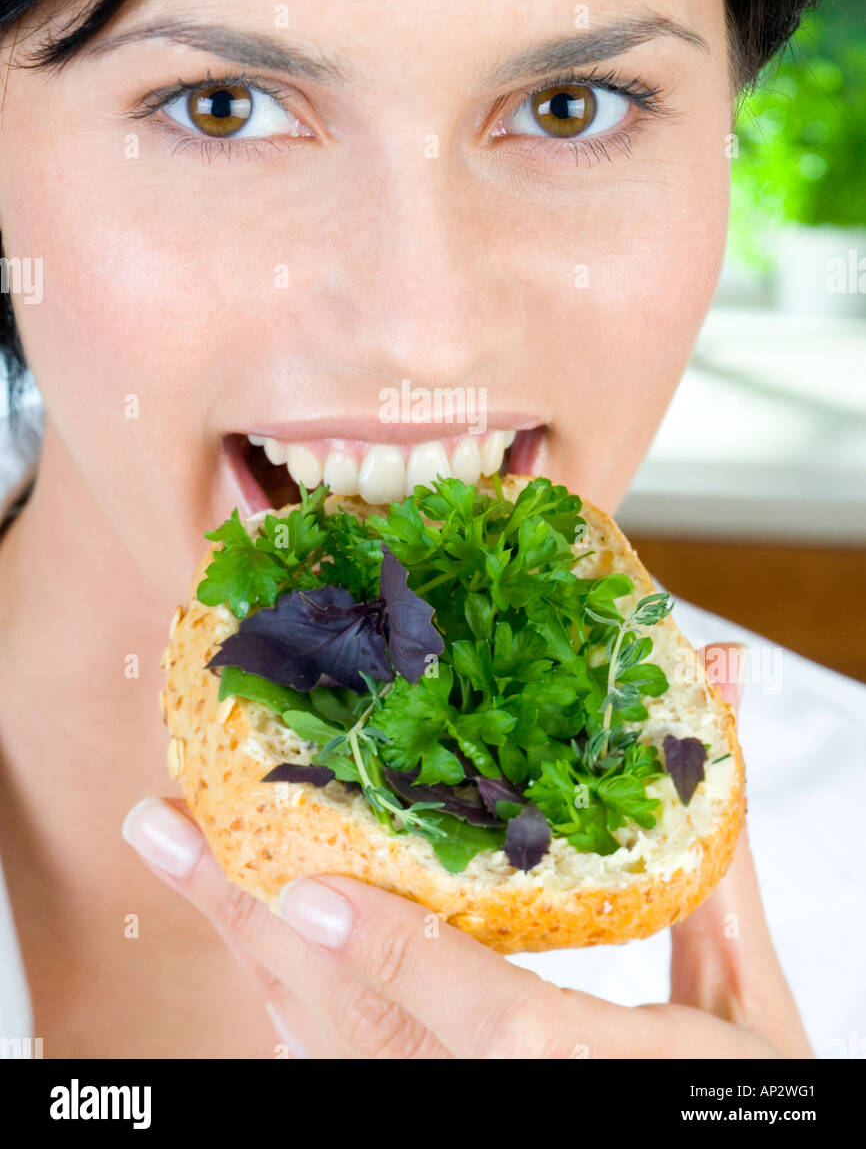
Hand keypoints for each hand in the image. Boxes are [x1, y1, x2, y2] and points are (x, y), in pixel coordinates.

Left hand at [123, 641, 812, 1057]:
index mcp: (594, 1073)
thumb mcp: (748, 1001)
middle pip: (358, 1033)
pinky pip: (347, 1071)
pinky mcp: (435, 1111)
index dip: (398, 956)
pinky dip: (292, 1002)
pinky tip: (256, 943)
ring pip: (333, 1054)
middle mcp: (502, 1103)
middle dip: (250, 925)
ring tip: (182, 854)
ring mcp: (455, 1118)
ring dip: (251, 952)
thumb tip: (725, 689)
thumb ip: (720, 866)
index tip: (306, 891)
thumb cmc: (747, 1103)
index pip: (490, 1024)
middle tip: (162, 828)